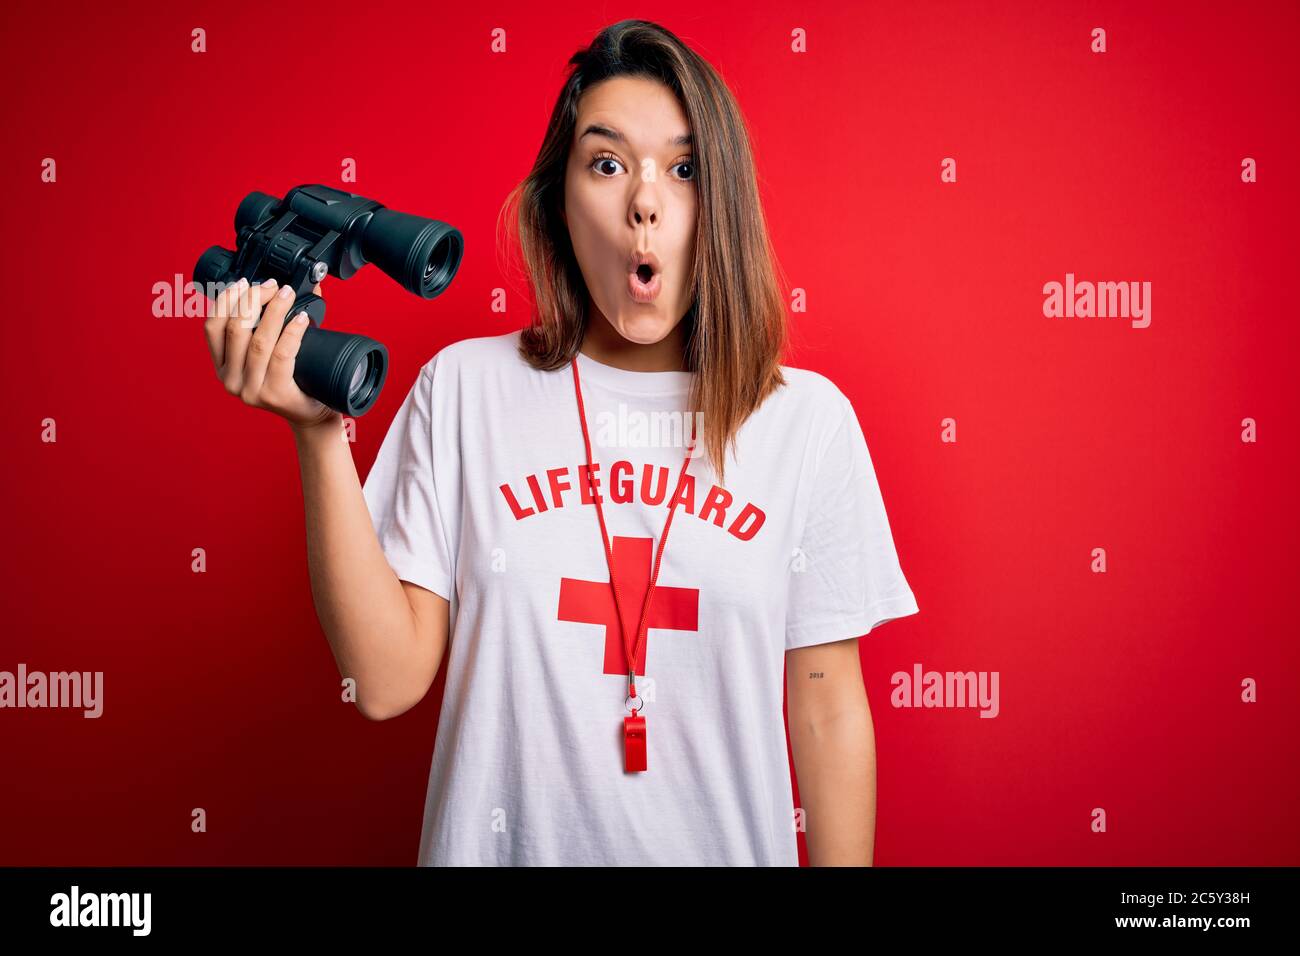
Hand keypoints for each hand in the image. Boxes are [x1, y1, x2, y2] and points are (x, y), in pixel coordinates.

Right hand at [203, 277, 341, 432]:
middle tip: (274, 285)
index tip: (245, 282)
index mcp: (222, 367)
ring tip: (288, 294)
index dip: (227, 300)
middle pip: (235, 329)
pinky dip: (292, 331)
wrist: (310, 414)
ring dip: (274, 310)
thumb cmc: (292, 380)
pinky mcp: (273, 394)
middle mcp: (231, 380)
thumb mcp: (269, 353)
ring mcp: (251, 390)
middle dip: (253, 299)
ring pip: (258, 340)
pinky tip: (301, 318)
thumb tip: (287, 285)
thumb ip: (266, 324)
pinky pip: (281, 354)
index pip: (212, 328)